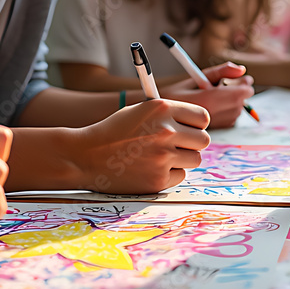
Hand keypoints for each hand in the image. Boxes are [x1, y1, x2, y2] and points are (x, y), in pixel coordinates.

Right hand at [75, 99, 209, 193]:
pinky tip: (149, 168)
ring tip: (159, 156)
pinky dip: (168, 175)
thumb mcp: (140, 111)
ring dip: (182, 160)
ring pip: (195, 160)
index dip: (197, 124)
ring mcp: (163, 157)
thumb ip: (169, 115)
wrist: (85, 156)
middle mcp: (166, 131)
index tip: (190, 129)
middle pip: (204, 140)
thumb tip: (197, 124)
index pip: (202, 117)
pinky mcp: (158, 180)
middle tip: (177, 145)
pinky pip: (179, 176)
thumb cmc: (113, 131)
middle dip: (193, 143)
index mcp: (162, 108)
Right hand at [160, 62, 254, 128]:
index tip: (243, 79)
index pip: (240, 93)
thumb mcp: (195, 77)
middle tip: (230, 84)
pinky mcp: (212, 132)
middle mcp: (212, 115)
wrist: (156, 115)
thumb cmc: (174, 94)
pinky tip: (216, 106)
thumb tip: (241, 69)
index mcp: (209, 99)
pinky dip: (228, 112)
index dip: (244, 85)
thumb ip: (220, 71)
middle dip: (239, 92)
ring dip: (234, 103)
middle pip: (240, 103)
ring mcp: (212, 126)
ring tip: (219, 95)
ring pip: (236, 113)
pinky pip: (230, 121)